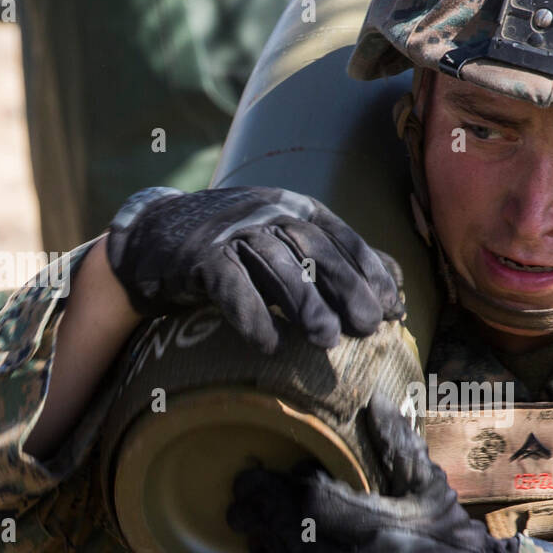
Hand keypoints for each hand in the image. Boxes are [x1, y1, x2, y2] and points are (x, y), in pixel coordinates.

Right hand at [105, 186, 403, 353]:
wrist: (154, 238)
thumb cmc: (235, 249)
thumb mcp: (287, 245)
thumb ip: (336, 259)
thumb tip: (398, 286)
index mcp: (294, 208)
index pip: (342, 237)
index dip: (370, 271)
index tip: (393, 308)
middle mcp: (266, 210)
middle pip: (314, 248)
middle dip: (345, 287)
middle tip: (368, 326)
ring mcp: (229, 229)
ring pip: (275, 263)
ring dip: (304, 303)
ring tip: (326, 340)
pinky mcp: (197, 254)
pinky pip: (229, 284)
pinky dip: (250, 315)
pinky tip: (268, 344)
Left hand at [226, 394, 519, 552]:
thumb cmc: (450, 541)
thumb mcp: (430, 488)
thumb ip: (398, 446)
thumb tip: (376, 401)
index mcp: (380, 529)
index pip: (316, 502)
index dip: (294, 484)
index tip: (291, 468)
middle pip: (290, 531)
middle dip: (261, 506)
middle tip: (243, 486)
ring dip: (261, 534)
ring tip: (245, 513)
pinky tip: (263, 549)